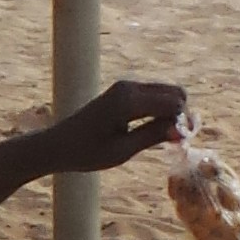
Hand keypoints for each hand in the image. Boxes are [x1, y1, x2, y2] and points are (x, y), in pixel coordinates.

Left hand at [48, 76, 189, 174]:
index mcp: (127, 100)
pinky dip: (161, 110)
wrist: (57, 145)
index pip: (174, 101)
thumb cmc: (86, 153)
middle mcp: (128, 86)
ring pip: (167, 92)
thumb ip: (153, 136)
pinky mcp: (124, 91)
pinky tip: (154, 130)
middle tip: (174, 140)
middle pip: (175, 92)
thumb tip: (182, 130)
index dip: (182, 121)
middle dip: (180, 114)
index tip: (178, 143)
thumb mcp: (122, 151)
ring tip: (164, 138)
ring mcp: (126, 86)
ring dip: (171, 113)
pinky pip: (155, 95)